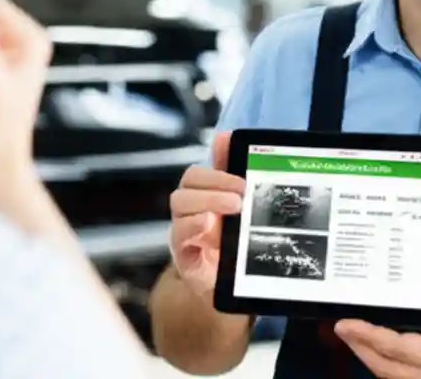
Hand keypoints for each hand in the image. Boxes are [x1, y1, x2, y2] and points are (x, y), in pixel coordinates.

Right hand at [168, 132, 244, 299]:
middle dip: (214, 187)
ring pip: (179, 208)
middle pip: (185, 189)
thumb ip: (231, 173)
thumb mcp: (237, 207)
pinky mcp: (185, 258)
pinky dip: (193, 228)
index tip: (242, 180)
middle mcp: (188, 214)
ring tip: (232, 209)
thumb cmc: (231, 243)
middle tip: (240, 197)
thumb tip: (225, 137)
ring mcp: (183, 235)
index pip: (196, 176)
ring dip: (205, 204)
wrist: (231, 284)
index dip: (216, 173)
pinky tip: (209, 227)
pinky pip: (179, 239)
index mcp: (201, 199)